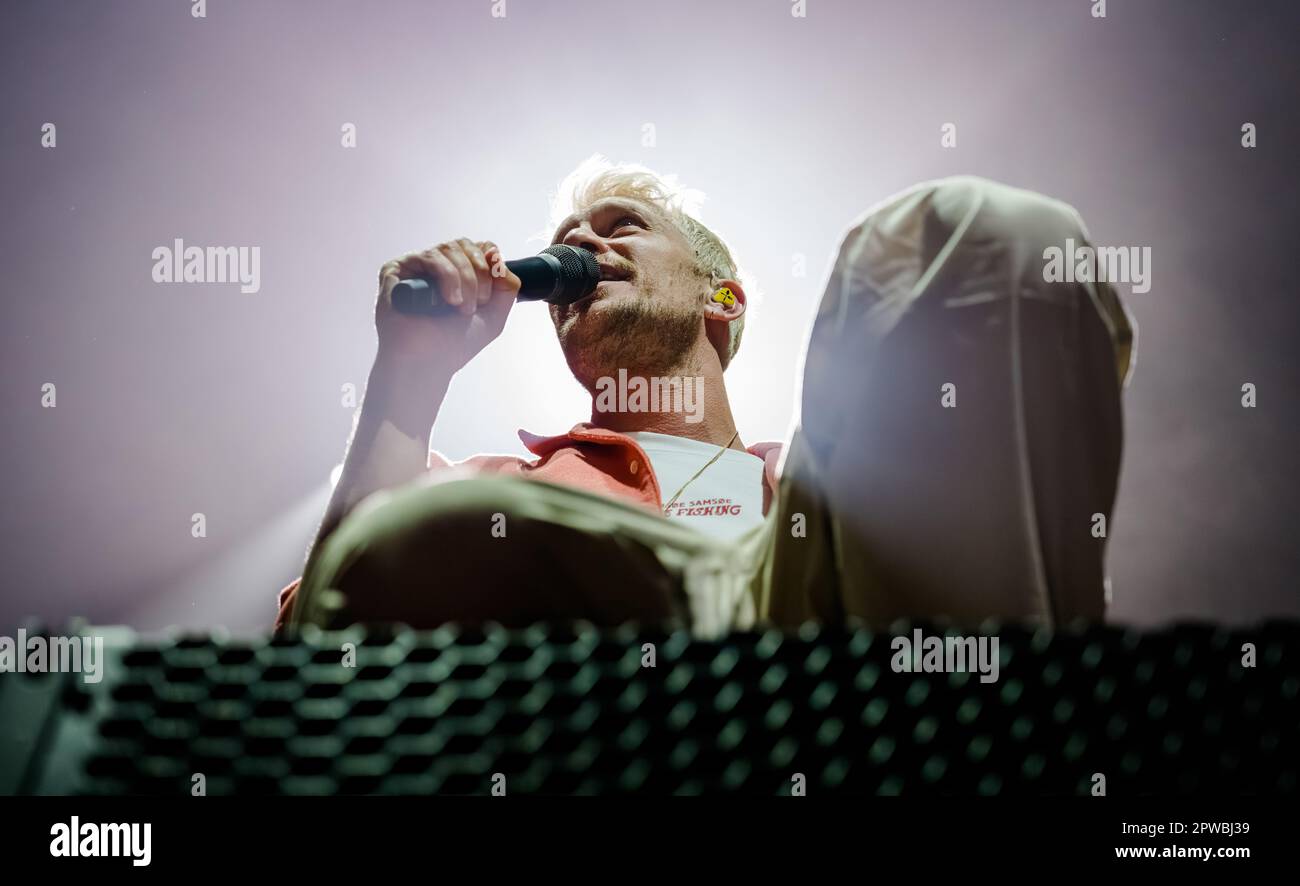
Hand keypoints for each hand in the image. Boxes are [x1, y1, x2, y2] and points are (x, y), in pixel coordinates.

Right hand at [374, 238, 521, 372]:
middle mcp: (434, 266)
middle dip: (479, 274)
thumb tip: (499, 260)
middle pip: (465, 245)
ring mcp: (414, 266)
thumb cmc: (453, 345)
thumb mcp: (492, 317)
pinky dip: (446, 277)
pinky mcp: (395, 270)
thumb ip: (506, 288)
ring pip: (449, 249)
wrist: (428, 364)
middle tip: (476, 304)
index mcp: (456, 273)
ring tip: (460, 308)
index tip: (490, 290)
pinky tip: (447, 301)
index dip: (489, 262)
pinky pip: (429, 257)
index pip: (478, 248)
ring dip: (465, 280)